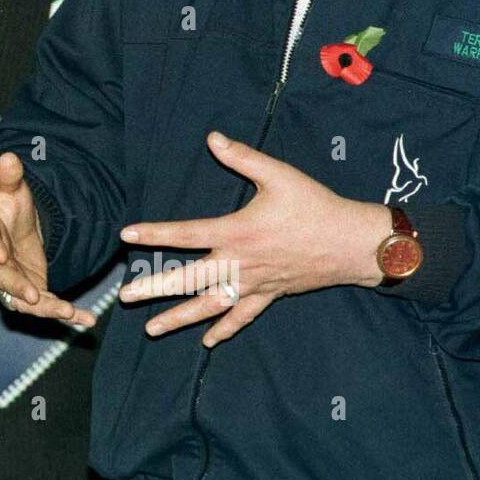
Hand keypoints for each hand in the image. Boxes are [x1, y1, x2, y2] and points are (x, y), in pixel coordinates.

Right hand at [0, 152, 96, 326]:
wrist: (8, 219)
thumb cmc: (4, 201)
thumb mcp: (7, 185)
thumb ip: (8, 175)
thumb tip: (9, 157)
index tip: (0, 254)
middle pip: (1, 279)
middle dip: (16, 288)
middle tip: (32, 295)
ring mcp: (13, 279)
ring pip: (23, 300)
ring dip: (45, 307)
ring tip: (68, 312)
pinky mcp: (31, 288)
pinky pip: (45, 304)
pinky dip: (65, 313)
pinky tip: (86, 320)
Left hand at [117, 131, 391, 347]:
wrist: (354, 243)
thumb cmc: (315, 206)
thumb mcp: (279, 175)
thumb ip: (242, 157)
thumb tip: (212, 138)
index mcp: (237, 232)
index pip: (186, 234)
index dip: (155, 234)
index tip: (127, 236)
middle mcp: (240, 263)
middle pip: (189, 279)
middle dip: (155, 288)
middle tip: (126, 296)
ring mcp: (253, 283)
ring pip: (210, 306)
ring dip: (180, 318)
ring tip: (151, 329)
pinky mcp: (269, 294)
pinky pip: (243, 316)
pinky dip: (225, 329)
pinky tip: (208, 341)